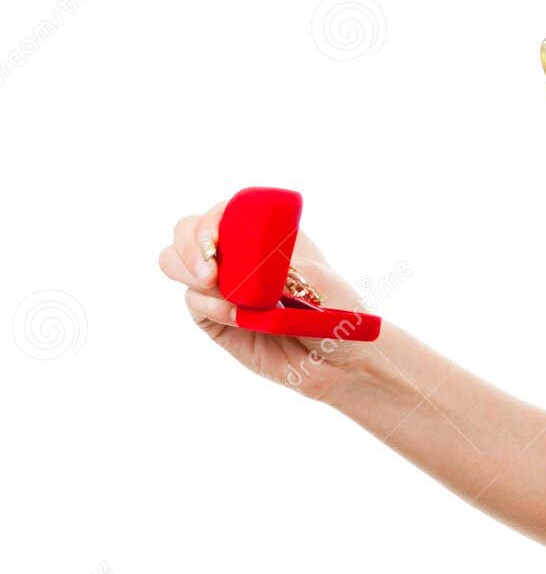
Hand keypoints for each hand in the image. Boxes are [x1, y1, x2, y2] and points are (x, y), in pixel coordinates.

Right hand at [157, 198, 378, 401]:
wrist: (340, 362)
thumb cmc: (340, 314)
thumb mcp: (319, 281)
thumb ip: (280, 266)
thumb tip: (245, 258)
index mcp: (268, 234)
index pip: (224, 211)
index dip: (210, 221)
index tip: (216, 242)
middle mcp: (240, 255)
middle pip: (187, 231)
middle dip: (189, 245)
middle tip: (208, 272)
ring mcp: (224, 286)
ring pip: (176, 263)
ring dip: (189, 272)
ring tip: (215, 286)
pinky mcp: (216, 318)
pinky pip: (193, 303)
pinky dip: (209, 306)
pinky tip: (236, 316)